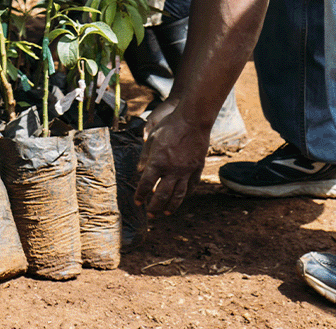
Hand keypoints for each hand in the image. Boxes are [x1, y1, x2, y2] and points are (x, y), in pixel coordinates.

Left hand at [135, 99, 209, 216]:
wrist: (192, 120)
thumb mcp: (151, 138)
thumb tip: (140, 172)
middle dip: (155, 207)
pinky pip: (192, 185)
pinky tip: (183, 197)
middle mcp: (171, 170)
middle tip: (151, 214)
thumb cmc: (169, 127)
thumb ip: (145, 157)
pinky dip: (187, 193)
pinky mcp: (197, 168)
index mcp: (157, 162)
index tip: (138, 202)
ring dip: (171, 205)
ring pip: (178, 194)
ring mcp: (186, 171)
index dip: (141, 195)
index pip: (146, 184)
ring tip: (166, 212)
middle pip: (162, 194)